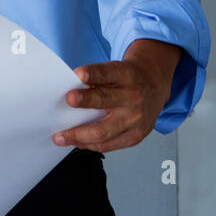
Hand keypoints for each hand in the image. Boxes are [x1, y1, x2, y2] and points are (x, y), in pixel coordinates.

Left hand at [55, 39, 182, 152]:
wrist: (155, 86)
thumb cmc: (126, 79)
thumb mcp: (114, 70)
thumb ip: (94, 79)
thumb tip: (66, 96)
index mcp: (125, 75)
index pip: (107, 73)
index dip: (92, 74)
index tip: (78, 74)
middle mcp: (133, 97)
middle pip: (104, 101)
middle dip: (83, 103)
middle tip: (64, 106)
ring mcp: (136, 118)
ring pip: (104, 131)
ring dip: (78, 136)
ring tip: (60, 137)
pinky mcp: (137, 135)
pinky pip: (110, 144)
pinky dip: (90, 145)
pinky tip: (78, 143)